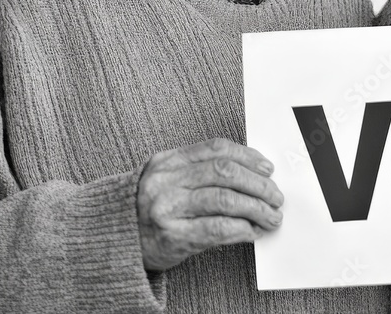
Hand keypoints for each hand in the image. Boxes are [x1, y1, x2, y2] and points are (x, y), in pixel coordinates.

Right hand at [137, 137, 283, 271]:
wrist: (114, 241)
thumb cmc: (148, 210)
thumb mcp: (167, 179)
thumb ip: (200, 171)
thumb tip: (253, 174)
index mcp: (167, 161)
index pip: (217, 149)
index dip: (248, 156)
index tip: (267, 168)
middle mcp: (166, 180)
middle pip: (225, 172)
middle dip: (258, 184)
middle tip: (276, 196)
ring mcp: (168, 208)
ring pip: (225, 199)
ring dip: (256, 208)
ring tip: (271, 216)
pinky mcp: (174, 236)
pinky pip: (218, 228)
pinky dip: (242, 229)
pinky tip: (252, 231)